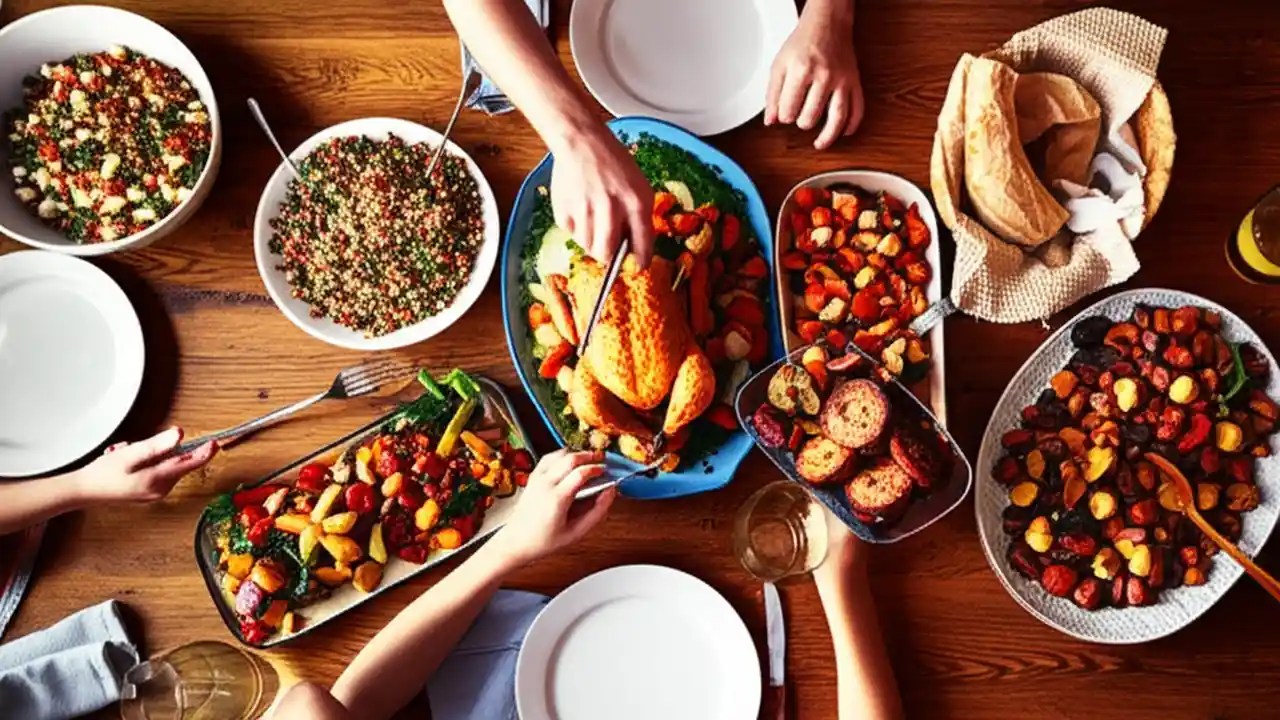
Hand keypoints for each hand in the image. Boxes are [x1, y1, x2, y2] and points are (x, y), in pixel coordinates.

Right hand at [74, 427, 217, 502]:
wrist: (82, 491)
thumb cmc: (103, 474)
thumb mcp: (131, 455)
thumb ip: (157, 445)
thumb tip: (180, 435)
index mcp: (159, 481)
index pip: (189, 464)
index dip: (203, 452)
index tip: (215, 443)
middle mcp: (161, 489)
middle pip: (174, 460)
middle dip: (157, 448)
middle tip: (130, 448)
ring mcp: (154, 491)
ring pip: (163, 462)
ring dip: (145, 453)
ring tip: (122, 455)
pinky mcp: (147, 490)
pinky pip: (153, 468)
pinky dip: (140, 460)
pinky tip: (122, 460)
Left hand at [495, 449, 615, 566]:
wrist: (516, 542)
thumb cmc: (544, 541)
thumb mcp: (576, 532)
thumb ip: (597, 512)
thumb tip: (610, 492)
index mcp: (557, 498)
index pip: (580, 473)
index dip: (597, 469)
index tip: (607, 472)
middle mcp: (545, 484)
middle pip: (570, 458)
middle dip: (589, 456)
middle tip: (602, 460)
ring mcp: (537, 479)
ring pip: (559, 454)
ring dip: (576, 454)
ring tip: (588, 460)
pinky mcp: (532, 478)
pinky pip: (548, 458)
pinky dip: (562, 456)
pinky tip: (569, 462)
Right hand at [550, 127, 655, 266]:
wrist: (581, 142)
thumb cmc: (613, 163)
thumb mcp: (638, 185)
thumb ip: (639, 216)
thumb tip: (634, 247)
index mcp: (635, 202)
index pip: (642, 243)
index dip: (641, 259)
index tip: (639, 265)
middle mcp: (610, 209)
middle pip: (607, 254)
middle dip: (609, 255)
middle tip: (609, 246)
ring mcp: (584, 211)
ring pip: (588, 247)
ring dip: (592, 240)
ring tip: (593, 219)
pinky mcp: (563, 210)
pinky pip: (571, 234)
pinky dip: (576, 228)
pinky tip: (580, 208)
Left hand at [764, 5, 864, 148]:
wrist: (827, 25)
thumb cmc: (802, 44)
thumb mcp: (779, 65)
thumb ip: (772, 94)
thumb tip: (770, 121)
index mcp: (801, 71)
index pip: (789, 110)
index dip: (783, 116)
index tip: (784, 112)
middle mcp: (824, 76)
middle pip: (810, 117)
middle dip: (802, 122)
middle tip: (799, 117)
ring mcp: (842, 80)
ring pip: (836, 118)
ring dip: (827, 136)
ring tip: (819, 144)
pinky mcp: (854, 82)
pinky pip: (858, 109)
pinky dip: (852, 125)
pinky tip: (844, 133)